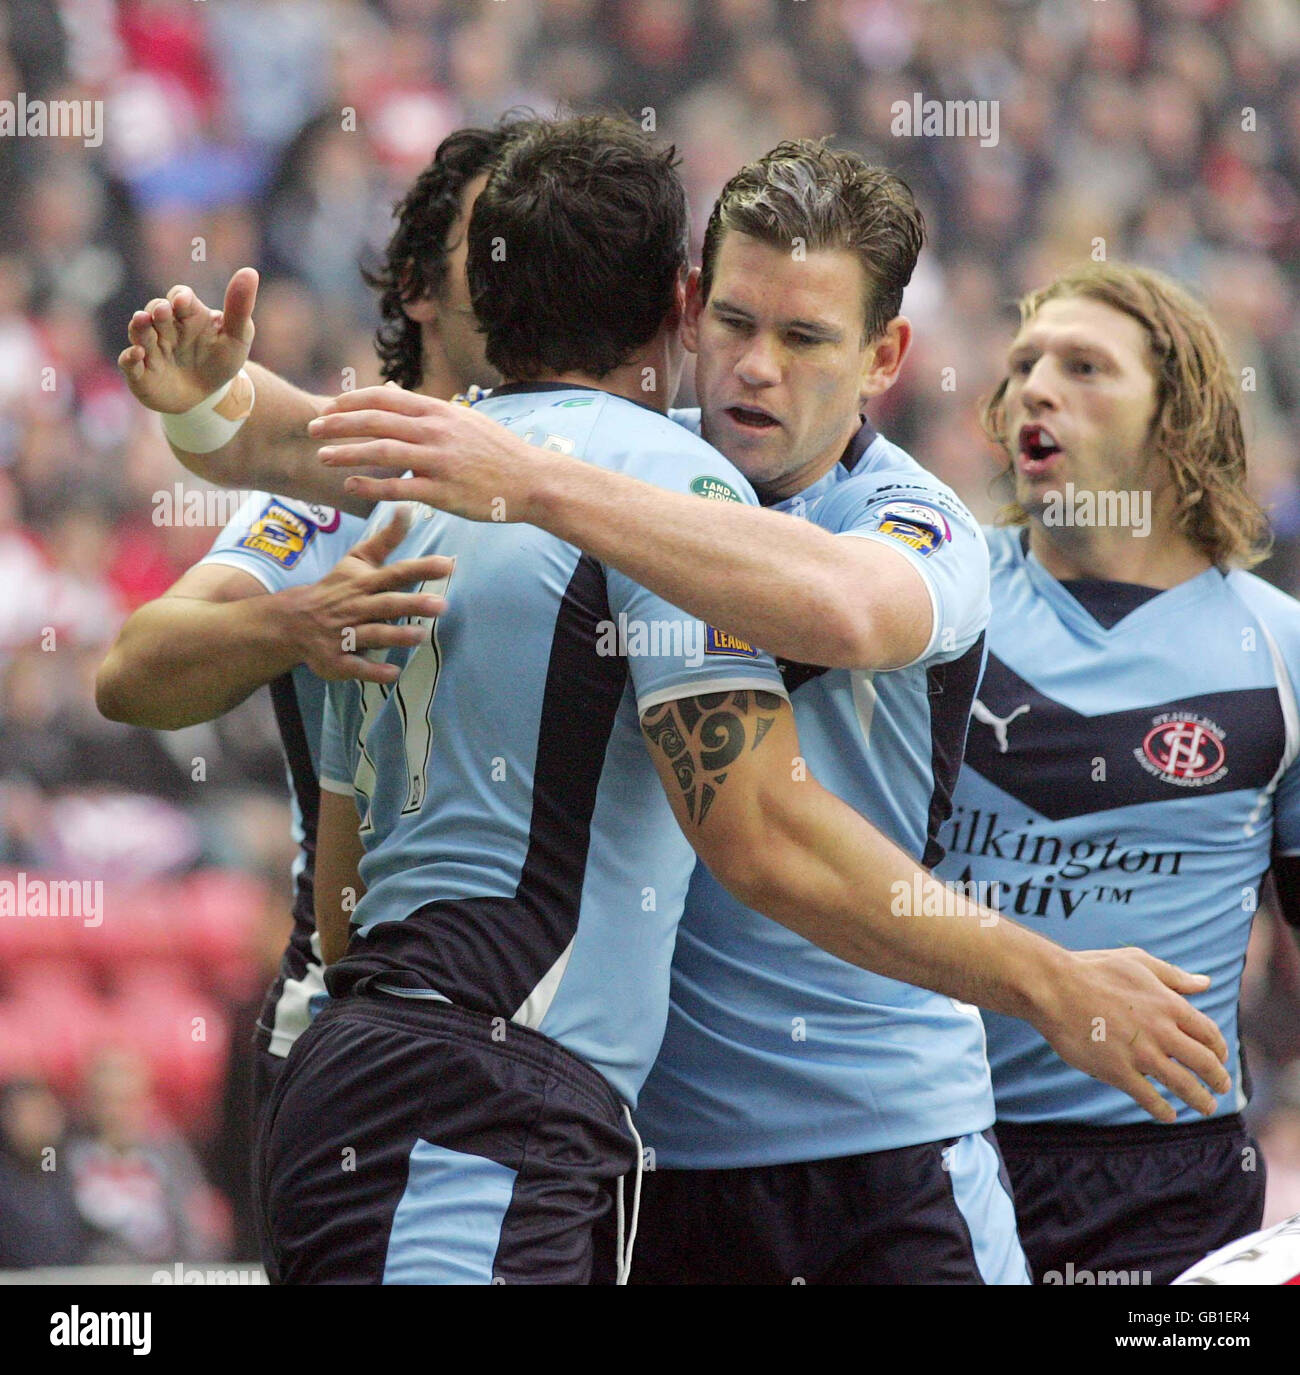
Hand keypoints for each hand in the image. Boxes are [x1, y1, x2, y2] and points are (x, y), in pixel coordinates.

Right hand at [118, 268, 258, 413]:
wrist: (211, 398)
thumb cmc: (221, 361)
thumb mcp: (237, 336)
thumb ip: (240, 307)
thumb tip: (250, 271)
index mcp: (188, 315)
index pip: (180, 297)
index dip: (180, 298)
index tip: (184, 301)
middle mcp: (165, 328)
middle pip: (155, 311)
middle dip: (157, 310)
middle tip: (162, 311)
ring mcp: (151, 349)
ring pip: (139, 332)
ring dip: (139, 326)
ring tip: (142, 320)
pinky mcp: (141, 372)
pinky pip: (128, 362)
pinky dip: (130, 358)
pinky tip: (137, 354)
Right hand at [281, 509, 452, 683]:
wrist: (293, 621)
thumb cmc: (336, 589)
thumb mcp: (358, 560)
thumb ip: (386, 539)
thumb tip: (406, 508)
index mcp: (363, 583)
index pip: (395, 573)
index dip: (421, 568)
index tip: (448, 564)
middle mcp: (355, 607)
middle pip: (386, 604)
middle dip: (412, 604)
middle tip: (441, 604)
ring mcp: (344, 634)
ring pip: (373, 634)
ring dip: (396, 635)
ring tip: (420, 635)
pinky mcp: (337, 659)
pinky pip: (356, 666)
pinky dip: (373, 670)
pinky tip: (393, 673)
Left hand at [308, 386, 549, 521]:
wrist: (531, 481)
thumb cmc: (497, 453)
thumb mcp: (464, 420)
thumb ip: (427, 411)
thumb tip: (391, 396)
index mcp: (439, 411)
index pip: (385, 399)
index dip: (353, 401)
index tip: (330, 406)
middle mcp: (436, 431)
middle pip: (375, 422)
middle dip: (338, 423)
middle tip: (312, 427)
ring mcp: (439, 461)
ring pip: (381, 452)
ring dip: (346, 452)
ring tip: (321, 455)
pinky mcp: (443, 492)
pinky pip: (398, 487)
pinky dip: (371, 486)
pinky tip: (350, 486)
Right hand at [1033, 947, 1229, 1122]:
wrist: (1053, 987)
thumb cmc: (1092, 969)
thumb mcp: (1137, 961)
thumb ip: (1173, 975)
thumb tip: (1205, 983)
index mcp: (1169, 1004)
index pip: (1209, 1033)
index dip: (1219, 1049)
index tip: (1219, 1058)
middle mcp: (1161, 1031)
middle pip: (1204, 1063)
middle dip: (1218, 1079)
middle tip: (1222, 1088)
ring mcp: (1140, 1053)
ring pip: (1183, 1085)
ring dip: (1200, 1099)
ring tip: (1205, 1107)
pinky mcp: (1118, 1071)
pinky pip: (1150, 1098)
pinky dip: (1164, 1111)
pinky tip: (1168, 1115)